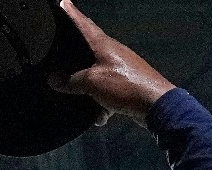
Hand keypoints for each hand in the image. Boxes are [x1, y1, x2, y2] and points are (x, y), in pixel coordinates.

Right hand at [54, 1, 176, 122]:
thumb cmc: (126, 86)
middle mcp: (114, 53)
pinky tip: (101, 117)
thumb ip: (72, 81)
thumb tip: (54, 80)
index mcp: (104, 44)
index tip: (64, 3)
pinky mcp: (129, 85)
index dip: (72, 14)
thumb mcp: (92, 82)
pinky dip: (104, 104)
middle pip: (90, 49)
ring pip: (99, 74)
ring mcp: (123, 69)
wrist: (157, 106)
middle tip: (62, 50)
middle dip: (76, 52)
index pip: (84, 24)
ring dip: (89, 88)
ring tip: (78, 98)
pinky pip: (110, 93)